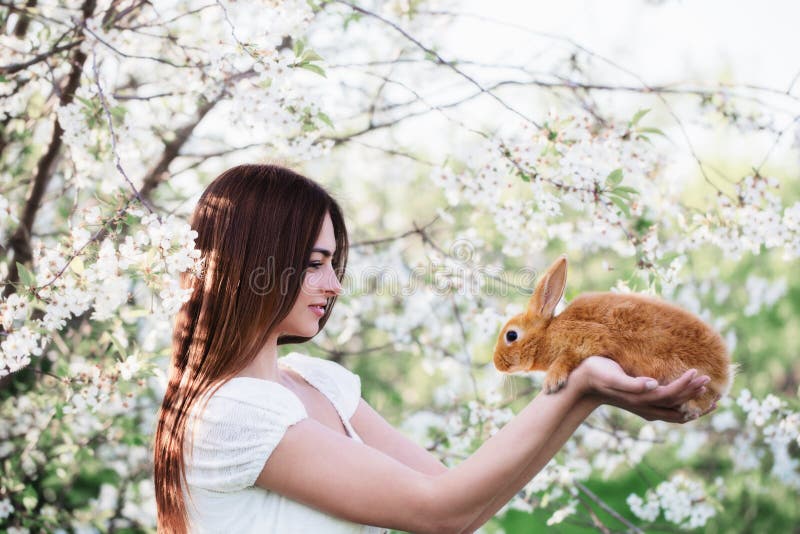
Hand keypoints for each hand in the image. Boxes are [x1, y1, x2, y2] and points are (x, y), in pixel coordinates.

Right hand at [573, 356, 717, 422]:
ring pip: (675, 412)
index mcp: (639, 398)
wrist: (583, 384)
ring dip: (694, 406)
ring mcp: (644, 408)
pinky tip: (689, 403)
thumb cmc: (596, 374)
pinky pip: (669, 411)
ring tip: (711, 399)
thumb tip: (652, 384)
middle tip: (709, 380)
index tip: (696, 372)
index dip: (685, 385)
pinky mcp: (642, 404)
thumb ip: (632, 383)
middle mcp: (644, 406)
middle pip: (676, 405)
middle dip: (694, 394)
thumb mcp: (611, 376)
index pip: (670, 394)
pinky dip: (684, 409)